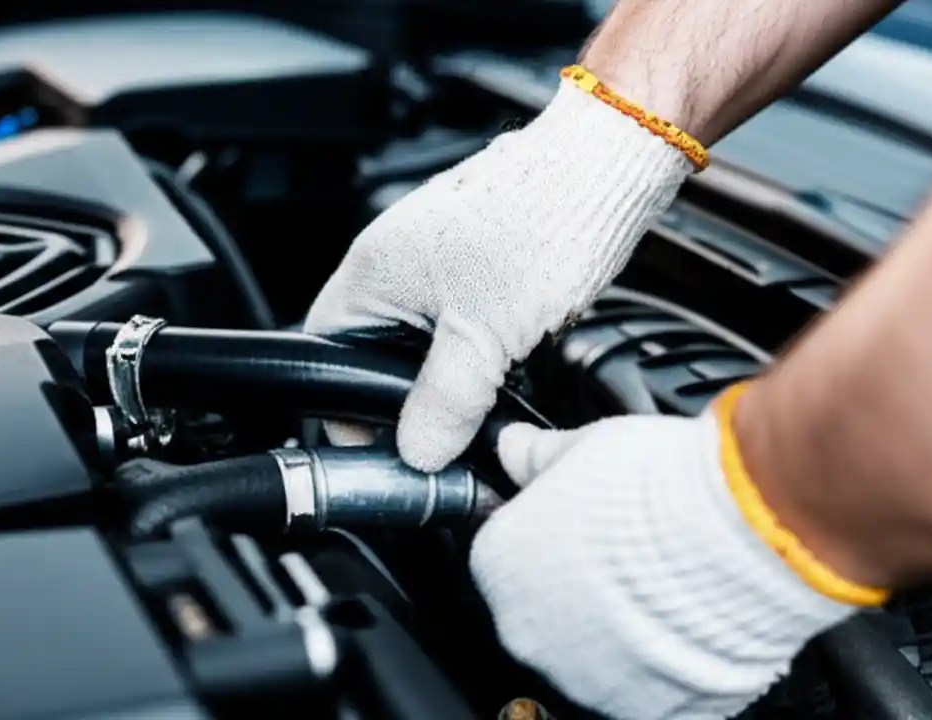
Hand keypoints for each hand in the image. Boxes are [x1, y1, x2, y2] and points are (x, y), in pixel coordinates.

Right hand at [305, 78, 691, 471]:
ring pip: (424, 343)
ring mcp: (438, 258)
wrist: (605, 167)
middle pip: (376, 353)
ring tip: (488, 393)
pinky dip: (480, 351)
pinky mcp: (479, 261)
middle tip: (446, 432)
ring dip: (452, 375)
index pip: (325, 354)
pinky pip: (461, 323)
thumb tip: (419, 451)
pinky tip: (511, 362)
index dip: (348, 408)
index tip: (383, 447)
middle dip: (409, 397)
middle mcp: (396, 260)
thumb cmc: (543, 222)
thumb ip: (445, 404)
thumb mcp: (485, 337)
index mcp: (373, 272)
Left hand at [470, 409, 855, 719]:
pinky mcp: (642, 708)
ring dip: (616, 627)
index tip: (580, 521)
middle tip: (629, 551)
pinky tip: (687, 619)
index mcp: (499, 566)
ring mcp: (583, 679)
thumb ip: (536, 456)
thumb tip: (511, 447)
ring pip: (590, 653)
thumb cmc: (661, 486)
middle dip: (579, 584)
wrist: (744, 530)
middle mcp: (527, 633)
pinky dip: (659, 663)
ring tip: (665, 582)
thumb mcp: (584, 446)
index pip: (508, 553)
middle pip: (544, 608)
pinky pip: (641, 687)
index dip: (550, 533)